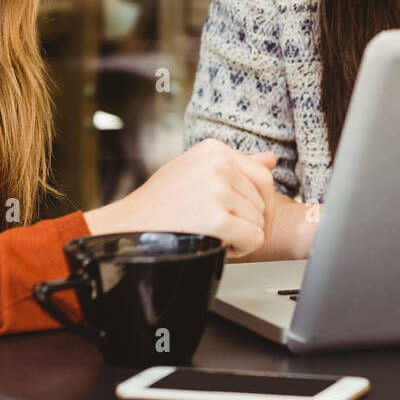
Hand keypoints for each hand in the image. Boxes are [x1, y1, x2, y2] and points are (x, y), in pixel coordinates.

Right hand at [84, 139, 277, 258]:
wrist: (128, 227)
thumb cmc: (160, 203)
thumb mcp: (194, 171)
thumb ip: (235, 165)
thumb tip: (271, 159)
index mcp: (214, 150)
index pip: (262, 176)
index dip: (261, 203)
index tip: (250, 217)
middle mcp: (218, 164)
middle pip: (263, 202)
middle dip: (247, 221)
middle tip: (220, 229)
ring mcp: (217, 190)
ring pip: (259, 222)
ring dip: (240, 236)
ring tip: (211, 234)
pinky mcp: (217, 218)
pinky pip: (254, 239)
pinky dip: (240, 249)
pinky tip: (217, 245)